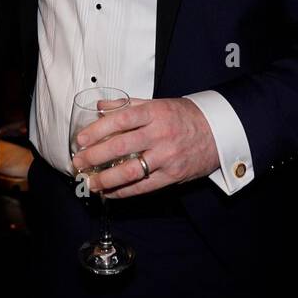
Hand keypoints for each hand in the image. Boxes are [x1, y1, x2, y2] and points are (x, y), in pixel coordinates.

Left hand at [71, 97, 218, 198]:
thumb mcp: (158, 104)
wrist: (218, 132)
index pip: (121, 119)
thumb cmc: (185, 117)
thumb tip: (100, 107)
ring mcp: (167, 156)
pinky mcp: (173, 175)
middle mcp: (160, 134)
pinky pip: (144, 187)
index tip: (81, 139)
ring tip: (91, 183)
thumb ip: (128, 105)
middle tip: (79, 163)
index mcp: (155, 113)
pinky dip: (124, 192)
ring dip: (106, 180)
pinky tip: (110, 193)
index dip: (98, 130)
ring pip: (131, 171)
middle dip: (95, 157)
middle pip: (121, 146)